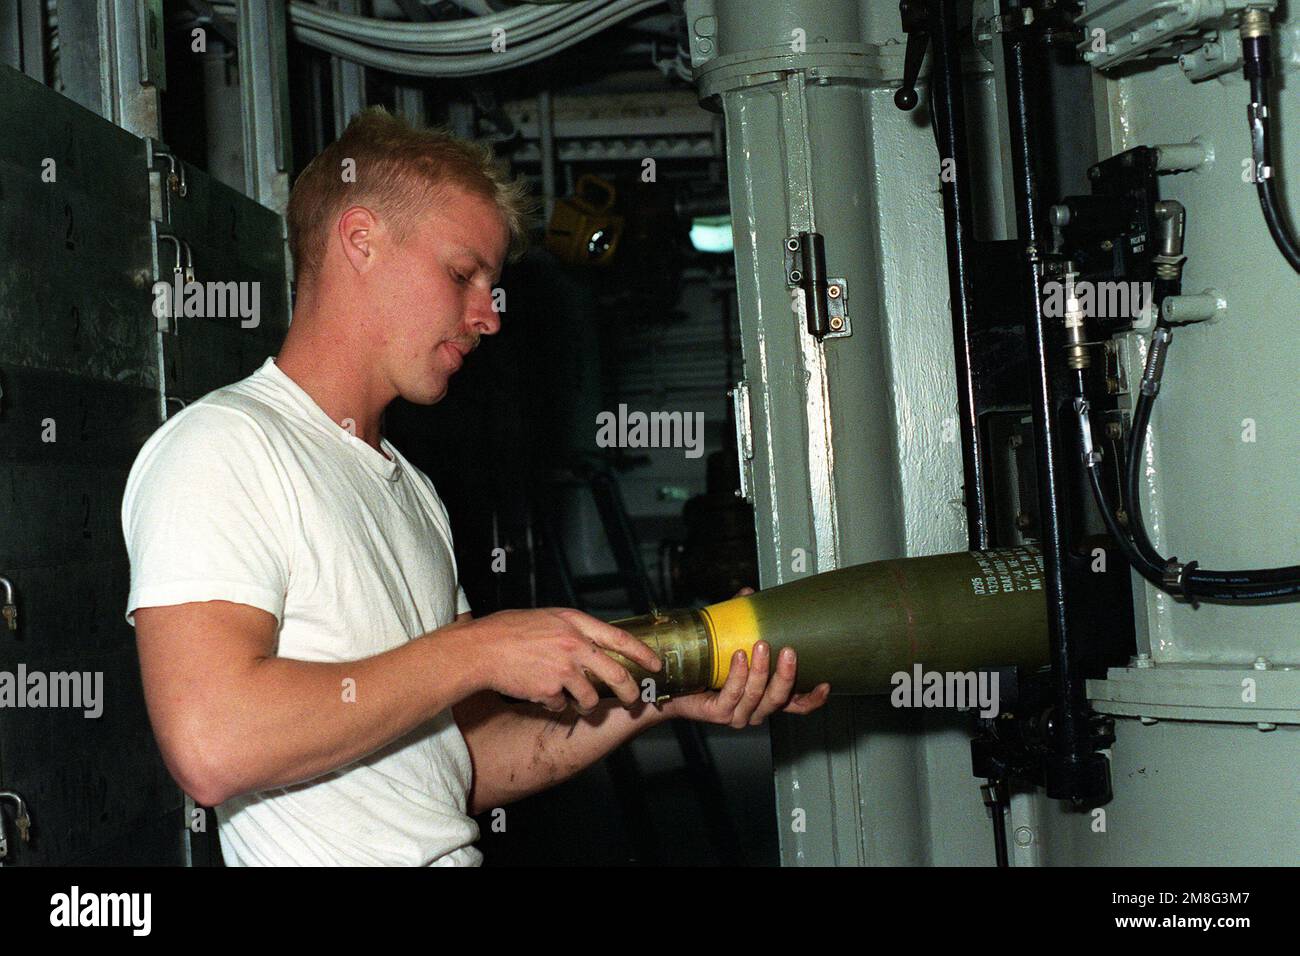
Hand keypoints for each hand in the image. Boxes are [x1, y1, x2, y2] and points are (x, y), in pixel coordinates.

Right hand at [457, 608, 660, 713]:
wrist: (479, 649)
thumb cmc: (508, 631)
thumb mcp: (547, 618)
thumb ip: (571, 630)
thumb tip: (592, 645)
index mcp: (575, 623)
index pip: (620, 639)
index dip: (643, 654)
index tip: (656, 664)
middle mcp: (574, 645)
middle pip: (617, 675)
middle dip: (630, 692)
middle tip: (633, 699)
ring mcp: (563, 669)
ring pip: (591, 697)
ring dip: (586, 705)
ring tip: (574, 701)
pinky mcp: (550, 690)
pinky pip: (562, 705)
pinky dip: (555, 704)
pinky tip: (540, 693)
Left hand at [662, 587, 829, 726]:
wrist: (672, 684)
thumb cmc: (705, 666)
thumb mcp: (729, 641)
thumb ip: (742, 620)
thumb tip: (750, 593)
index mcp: (765, 697)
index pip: (796, 705)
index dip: (814, 698)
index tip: (826, 683)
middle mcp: (756, 709)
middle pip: (780, 699)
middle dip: (786, 675)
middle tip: (788, 651)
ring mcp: (738, 714)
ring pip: (756, 696)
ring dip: (761, 671)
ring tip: (760, 645)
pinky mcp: (719, 713)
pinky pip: (732, 694)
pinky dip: (738, 675)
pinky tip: (739, 656)